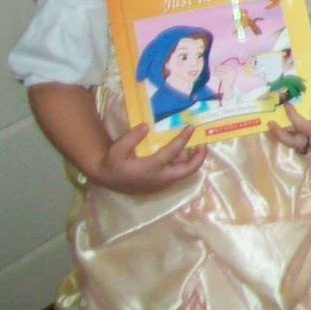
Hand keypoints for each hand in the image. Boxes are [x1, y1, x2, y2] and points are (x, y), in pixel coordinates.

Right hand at [90, 122, 205, 193]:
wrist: (108, 179)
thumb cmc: (113, 164)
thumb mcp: (117, 149)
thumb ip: (131, 137)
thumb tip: (147, 126)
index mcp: (151, 169)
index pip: (173, 152)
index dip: (183, 139)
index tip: (191, 127)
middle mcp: (161, 178)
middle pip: (189, 169)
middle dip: (200, 156)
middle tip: (203, 142)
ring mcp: (162, 182)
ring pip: (184, 171)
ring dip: (191, 158)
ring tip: (193, 143)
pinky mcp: (161, 183)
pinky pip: (178, 172)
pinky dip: (183, 162)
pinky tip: (181, 151)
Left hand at [269, 88, 310, 155]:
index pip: (307, 129)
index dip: (295, 119)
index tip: (288, 105)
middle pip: (295, 142)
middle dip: (281, 135)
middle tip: (271, 123)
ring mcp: (307, 137)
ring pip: (290, 141)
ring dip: (278, 134)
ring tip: (270, 124)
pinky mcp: (302, 134)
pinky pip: (289, 135)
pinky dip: (280, 130)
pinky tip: (273, 122)